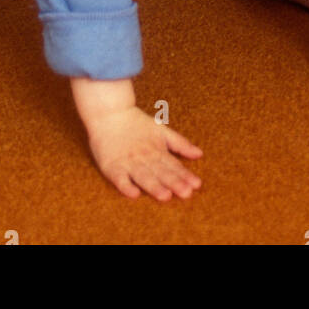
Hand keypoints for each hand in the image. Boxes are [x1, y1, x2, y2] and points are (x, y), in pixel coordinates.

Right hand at [86, 104, 202, 200]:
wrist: (108, 112)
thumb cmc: (136, 123)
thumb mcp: (161, 130)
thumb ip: (179, 143)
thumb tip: (199, 154)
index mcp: (156, 149)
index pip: (172, 164)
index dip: (184, 175)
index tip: (196, 185)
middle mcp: (143, 157)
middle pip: (160, 171)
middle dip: (173, 182)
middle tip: (186, 193)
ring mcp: (128, 162)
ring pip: (143, 176)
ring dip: (154, 186)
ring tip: (165, 196)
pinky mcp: (112, 166)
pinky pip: (119, 179)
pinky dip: (126, 186)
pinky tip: (134, 194)